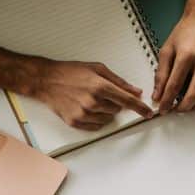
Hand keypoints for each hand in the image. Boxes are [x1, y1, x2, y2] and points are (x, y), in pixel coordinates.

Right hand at [0, 48, 153, 130]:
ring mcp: (84, 114)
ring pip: (107, 118)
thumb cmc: (70, 72)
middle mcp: (93, 102)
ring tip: (90, 98)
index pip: (127, 101)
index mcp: (100, 87)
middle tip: (101, 93)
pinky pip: (95, 126)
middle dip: (115, 103)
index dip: (140, 108)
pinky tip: (85, 107)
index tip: (148, 113)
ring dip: (105, 111)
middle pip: (117, 110)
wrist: (46, 80)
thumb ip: (118, 81)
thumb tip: (135, 91)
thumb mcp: (97, 69)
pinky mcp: (75, 122)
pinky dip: (96, 118)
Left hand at [153, 9, 194, 112]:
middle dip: (181, 108)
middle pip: (193, 95)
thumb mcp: (167, 49)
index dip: (166, 101)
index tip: (162, 108)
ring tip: (187, 105)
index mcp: (187, 55)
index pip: (174, 86)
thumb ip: (161, 73)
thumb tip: (157, 94)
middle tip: (174, 109)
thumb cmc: (186, 32)